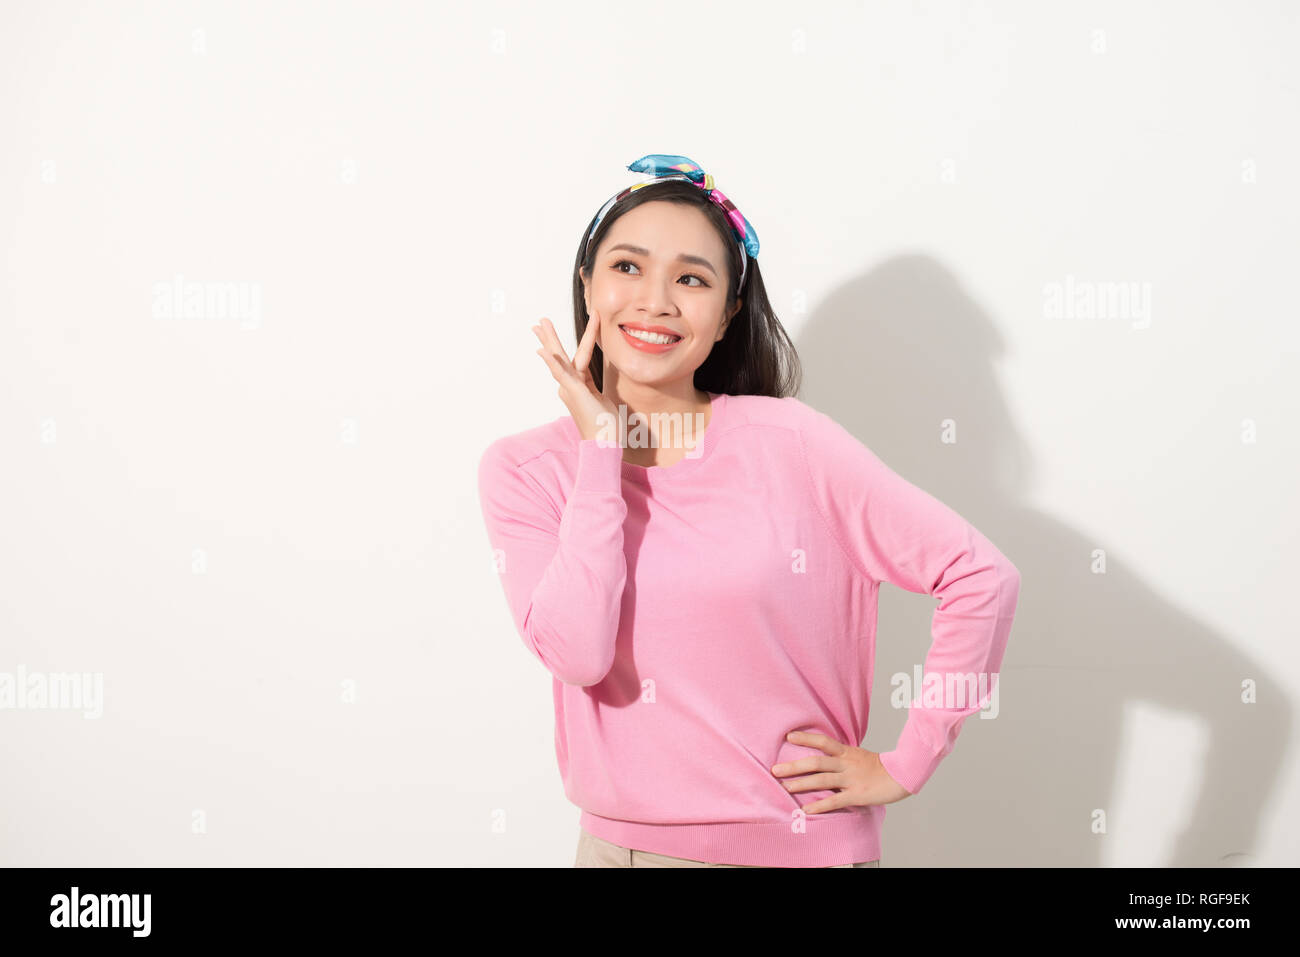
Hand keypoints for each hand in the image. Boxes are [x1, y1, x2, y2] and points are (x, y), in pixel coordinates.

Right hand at [532, 313, 619, 443]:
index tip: (571, 333)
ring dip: (550, 341)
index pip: (577, 359)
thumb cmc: (606, 425)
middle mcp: (570, 386)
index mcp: (578, 386)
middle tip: (540, 321)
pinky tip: (543, 351)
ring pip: (559, 360)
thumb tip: (595, 383)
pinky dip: (552, 362)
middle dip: (550, 338)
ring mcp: (570, 388)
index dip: (576, 343)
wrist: (604, 443)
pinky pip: (562, 374)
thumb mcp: (601, 398)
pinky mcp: (574, 391)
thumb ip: (594, 387)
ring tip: (541, 325)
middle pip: (560, 356)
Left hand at [771, 730, 911, 812]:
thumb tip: (823, 756)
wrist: (901, 776)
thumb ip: (841, 756)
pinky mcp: (857, 795)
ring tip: (785, 787)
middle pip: (816, 762)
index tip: (789, 736)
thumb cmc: (878, 767)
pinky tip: (806, 810)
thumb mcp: (858, 755)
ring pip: (822, 780)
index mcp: (847, 752)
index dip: (806, 738)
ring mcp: (851, 779)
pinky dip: (819, 806)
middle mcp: (846, 764)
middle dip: (794, 766)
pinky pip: (835, 800)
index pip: (823, 741)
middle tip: (775, 770)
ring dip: (802, 784)